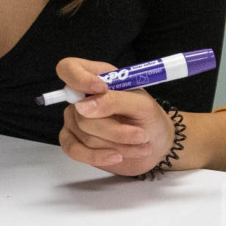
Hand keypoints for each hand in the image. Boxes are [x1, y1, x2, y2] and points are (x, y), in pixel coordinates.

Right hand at [54, 58, 171, 176]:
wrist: (157, 146)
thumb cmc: (151, 119)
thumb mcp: (142, 105)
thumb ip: (114, 101)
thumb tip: (83, 105)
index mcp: (97, 78)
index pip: (69, 69)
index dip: (79, 78)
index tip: (101, 89)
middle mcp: (82, 98)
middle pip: (81, 112)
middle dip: (114, 128)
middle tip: (141, 134)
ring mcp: (75, 121)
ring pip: (84, 134)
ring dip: (117, 144)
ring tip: (140, 145)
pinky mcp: (76, 143)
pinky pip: (75, 151)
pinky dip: (98, 156)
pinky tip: (117, 157)